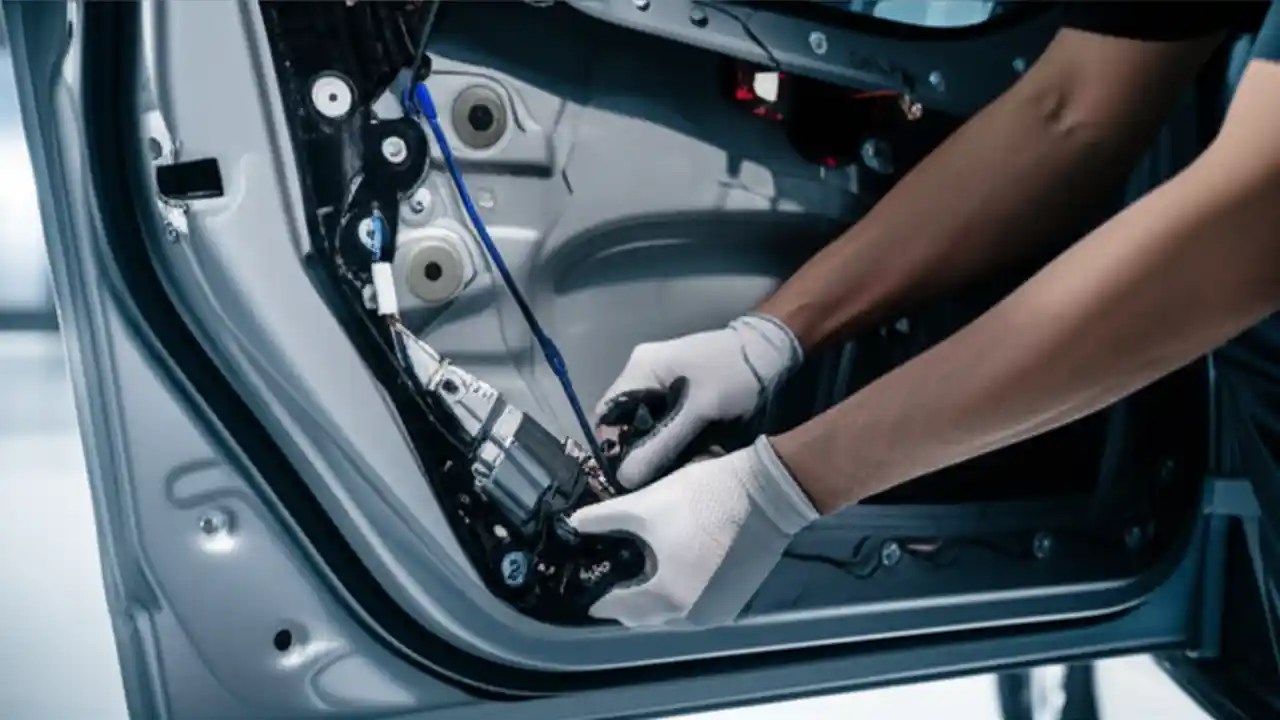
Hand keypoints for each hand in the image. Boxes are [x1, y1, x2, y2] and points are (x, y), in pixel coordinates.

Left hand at [568, 436, 818, 627]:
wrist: (767, 492)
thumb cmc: (702, 499)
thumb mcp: (645, 505)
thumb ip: (603, 518)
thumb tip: (573, 523)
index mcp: (665, 597)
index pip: (618, 608)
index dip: (597, 597)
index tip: (583, 584)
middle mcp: (691, 616)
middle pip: (644, 615)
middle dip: (625, 598)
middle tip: (611, 570)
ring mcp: (718, 610)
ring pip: (671, 612)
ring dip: (653, 596)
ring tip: (640, 566)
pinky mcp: (736, 599)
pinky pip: (694, 605)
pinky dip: (679, 593)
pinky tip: (673, 567)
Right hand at [597, 313, 801, 488]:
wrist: (769, 350)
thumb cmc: (732, 374)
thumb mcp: (698, 410)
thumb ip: (662, 443)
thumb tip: (626, 477)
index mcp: (640, 368)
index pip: (606, 412)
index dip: (611, 444)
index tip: (625, 473)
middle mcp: (643, 372)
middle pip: (624, 419)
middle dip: (635, 448)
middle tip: (648, 476)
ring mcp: (661, 379)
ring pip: (644, 421)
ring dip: (654, 444)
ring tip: (666, 468)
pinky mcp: (678, 389)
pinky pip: (662, 417)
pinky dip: (668, 436)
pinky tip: (680, 453)